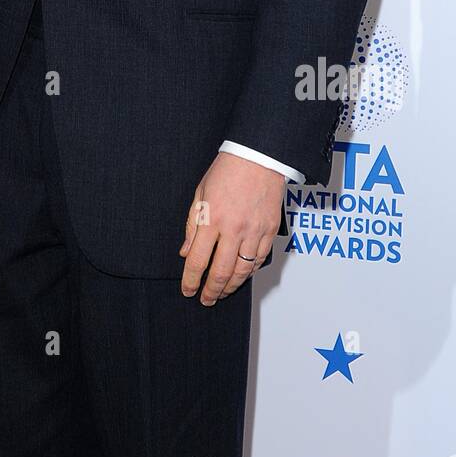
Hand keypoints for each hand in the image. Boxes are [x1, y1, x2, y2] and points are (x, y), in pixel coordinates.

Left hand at [179, 152, 284, 303]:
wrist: (258, 156)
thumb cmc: (227, 171)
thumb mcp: (200, 194)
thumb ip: (192, 225)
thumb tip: (185, 251)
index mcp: (212, 218)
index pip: (197, 259)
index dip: (190, 280)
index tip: (187, 290)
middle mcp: (233, 228)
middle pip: (220, 272)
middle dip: (211, 291)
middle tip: (205, 299)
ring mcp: (254, 231)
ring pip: (242, 271)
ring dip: (230, 287)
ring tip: (222, 292)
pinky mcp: (270, 231)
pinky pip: (259, 260)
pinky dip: (249, 272)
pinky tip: (241, 276)